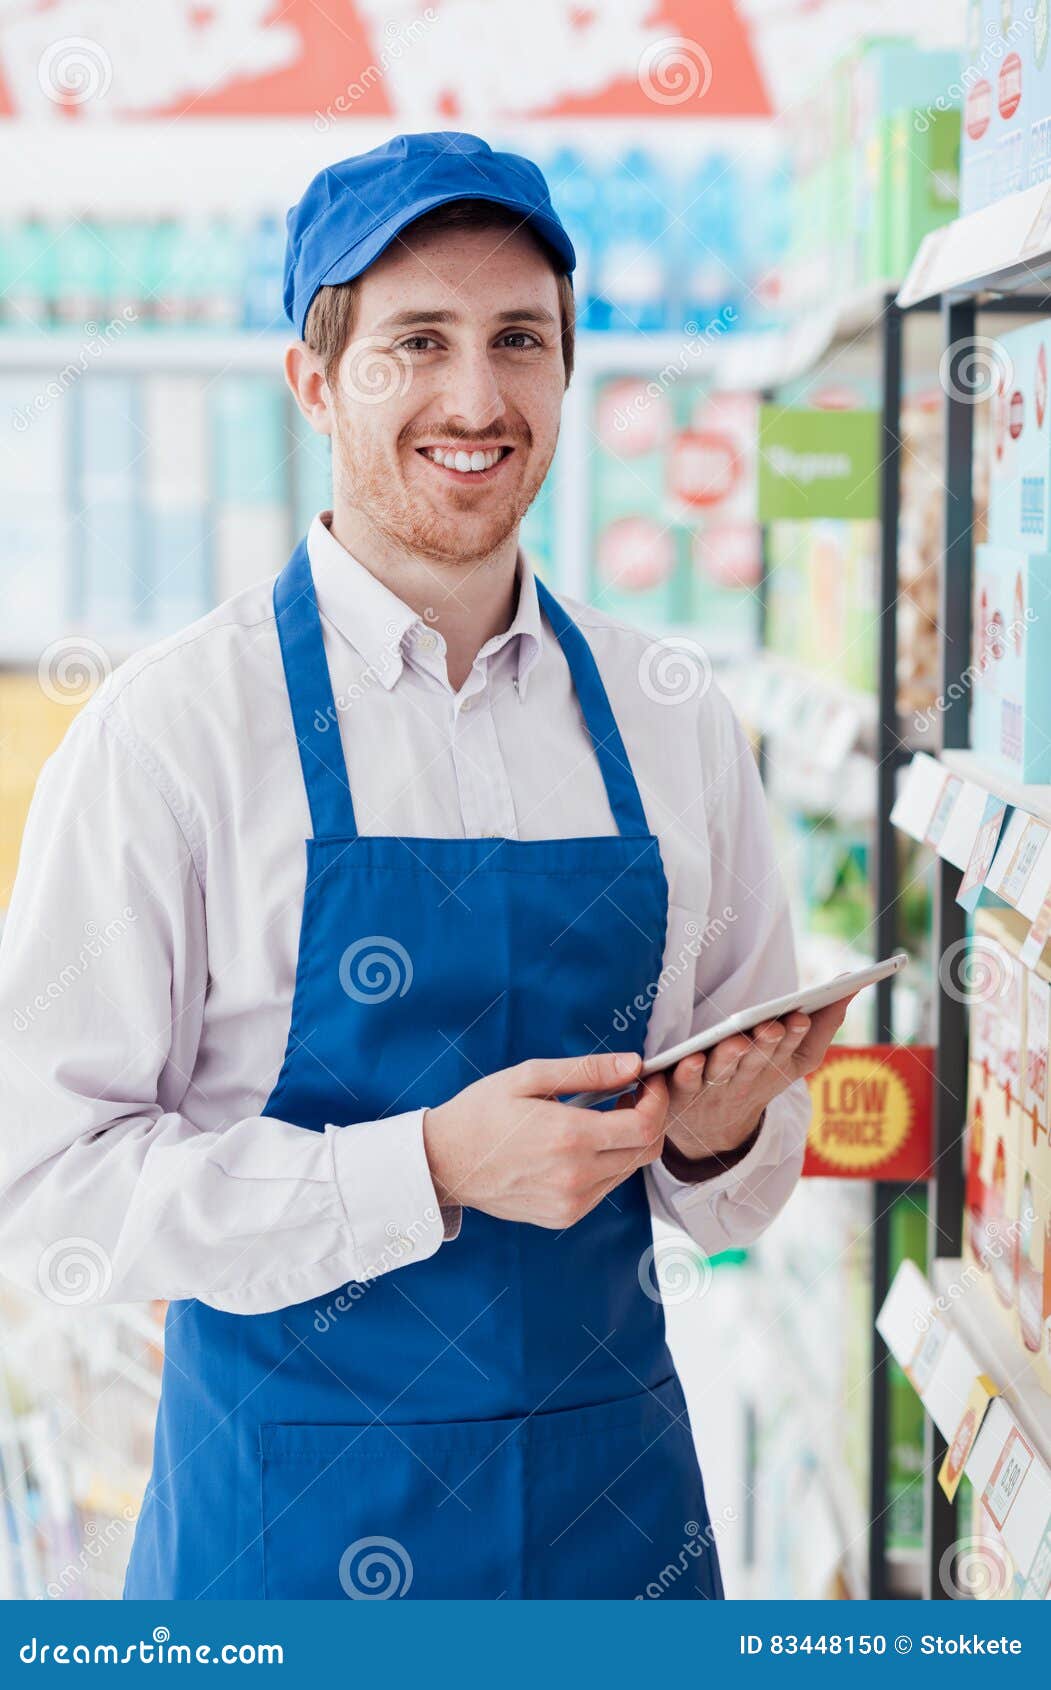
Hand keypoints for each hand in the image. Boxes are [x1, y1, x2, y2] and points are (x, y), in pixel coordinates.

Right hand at [422, 1052, 668, 1228]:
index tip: (649, 1082)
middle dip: (649, 1119)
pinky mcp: (565, 1216)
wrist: (443, 1162)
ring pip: (628, 1170)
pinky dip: (606, 1163)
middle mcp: (575, 1177)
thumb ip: (588, 1071)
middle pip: (646, 1152)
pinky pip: (605, 1188)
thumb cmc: (481, 1113)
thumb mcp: (529, 1077)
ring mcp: (571, 1202)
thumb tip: (633, 1064)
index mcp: (568, 1137)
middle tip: (629, 1095)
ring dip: (627, 1142)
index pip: (645, 1127)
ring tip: (600, 1116)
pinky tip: (580, 1145)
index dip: (657, 1101)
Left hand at [661, 994, 857, 1165]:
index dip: (793, 1035)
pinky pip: (684, 1082)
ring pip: (723, 1071)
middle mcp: (745, 1078)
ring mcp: (713, 1087)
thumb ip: (823, 1024)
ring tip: (736, 1041)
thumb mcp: (796, 1057)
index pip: (787, 1050)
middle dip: (767, 1044)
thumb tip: (850, 983)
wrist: (713, 1127)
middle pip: (757, 1060)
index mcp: (774, 1067)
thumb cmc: (758, 1076)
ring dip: (730, 1057)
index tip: (799, 1018)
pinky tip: (691, 1058)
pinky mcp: (682, 1092)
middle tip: (771, 1027)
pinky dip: (688, 1072)